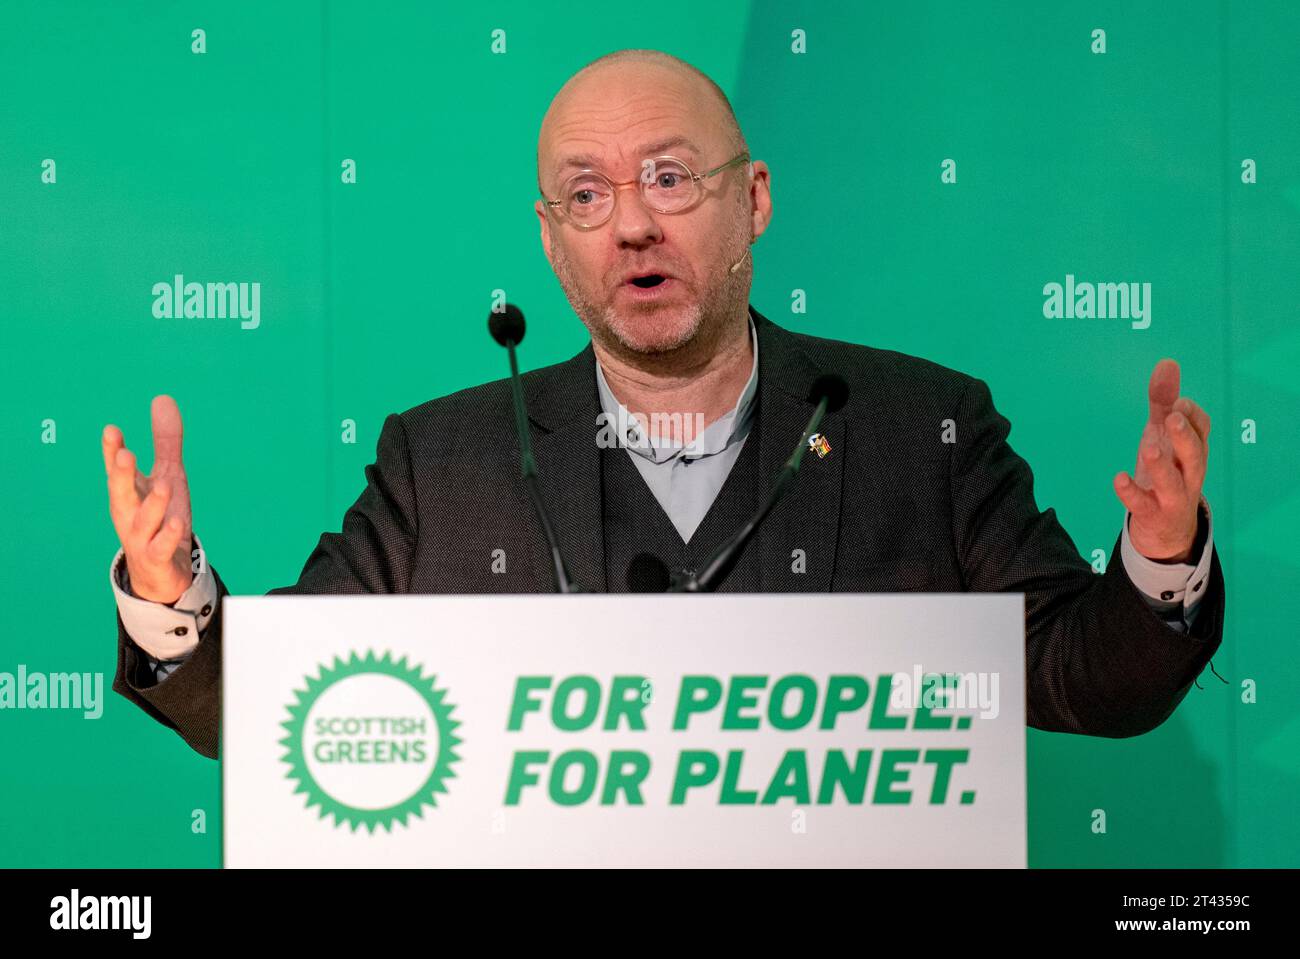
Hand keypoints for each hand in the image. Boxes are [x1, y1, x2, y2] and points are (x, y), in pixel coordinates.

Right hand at [102, 395, 194, 603]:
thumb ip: (166, 440)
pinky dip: (167, 535)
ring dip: (152, 504)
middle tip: (125, 455)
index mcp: (130, 491)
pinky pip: (159, 547)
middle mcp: (129, 513)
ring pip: (143, 520)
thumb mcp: (168, 475)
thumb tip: (163, 398)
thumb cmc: (161, 518)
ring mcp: (141, 537)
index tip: (112, 430)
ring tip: (164, 486)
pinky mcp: (157, 558)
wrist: (161, 571)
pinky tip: (177, 522)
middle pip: (121, 493)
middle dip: (121, 475)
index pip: (118, 468)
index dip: (112, 451)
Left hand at [1113, 359, 1209, 562]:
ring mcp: (1173, 496)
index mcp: (1192, 451)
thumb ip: (1163, 401)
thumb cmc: (1167, 471)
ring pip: (1174, 481)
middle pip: (1195, 455)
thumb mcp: (1162, 435)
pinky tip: (1119, 478)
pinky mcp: (1153, 514)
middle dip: (1186, 436)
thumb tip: (1168, 362)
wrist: (1167, 528)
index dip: (1193, 417)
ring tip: (1149, 447)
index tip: (1178, 402)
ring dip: (1162, 464)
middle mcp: (1188, 473)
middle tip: (1174, 416)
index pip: (1202, 432)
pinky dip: (1131, 493)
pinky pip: (1144, 505)